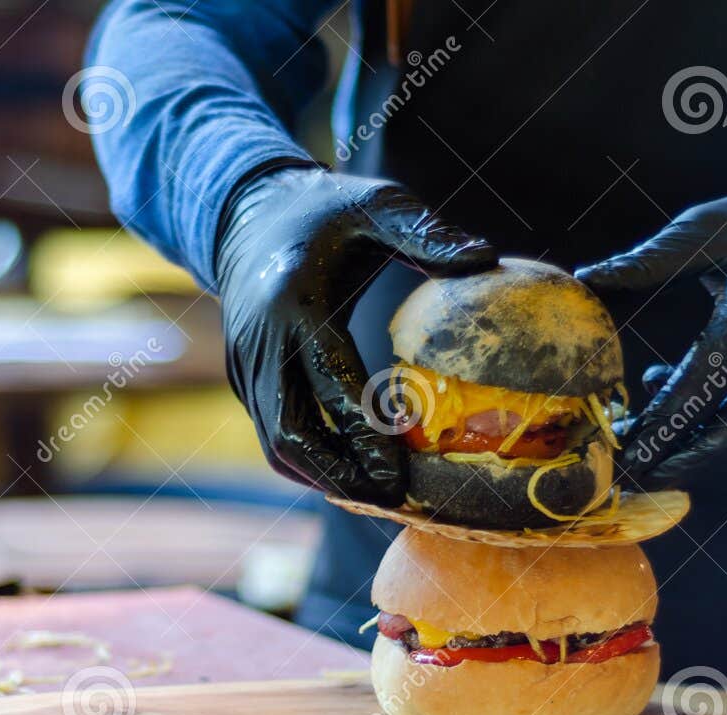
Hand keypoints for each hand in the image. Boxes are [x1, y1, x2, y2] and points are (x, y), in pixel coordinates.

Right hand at [215, 165, 496, 503]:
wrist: (246, 212)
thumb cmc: (323, 210)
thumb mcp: (376, 203)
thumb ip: (425, 233)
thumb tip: (485, 258)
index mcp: (297, 305)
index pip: (329, 387)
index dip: (364, 437)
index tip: (400, 474)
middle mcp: (262, 344)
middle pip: (292, 436)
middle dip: (340, 476)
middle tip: (391, 499)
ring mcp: (245, 366)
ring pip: (276, 445)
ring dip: (322, 477)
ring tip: (374, 495)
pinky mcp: (241, 379)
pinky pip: (272, 433)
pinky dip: (307, 459)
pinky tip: (348, 470)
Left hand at [576, 178, 726, 489]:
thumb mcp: (712, 228)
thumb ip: (651, 261)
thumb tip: (589, 276)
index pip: (698, 394)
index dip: (659, 433)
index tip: (624, 459)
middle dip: (679, 462)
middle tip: (633, 472)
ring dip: (696, 431)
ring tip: (648, 410)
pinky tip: (692, 389)